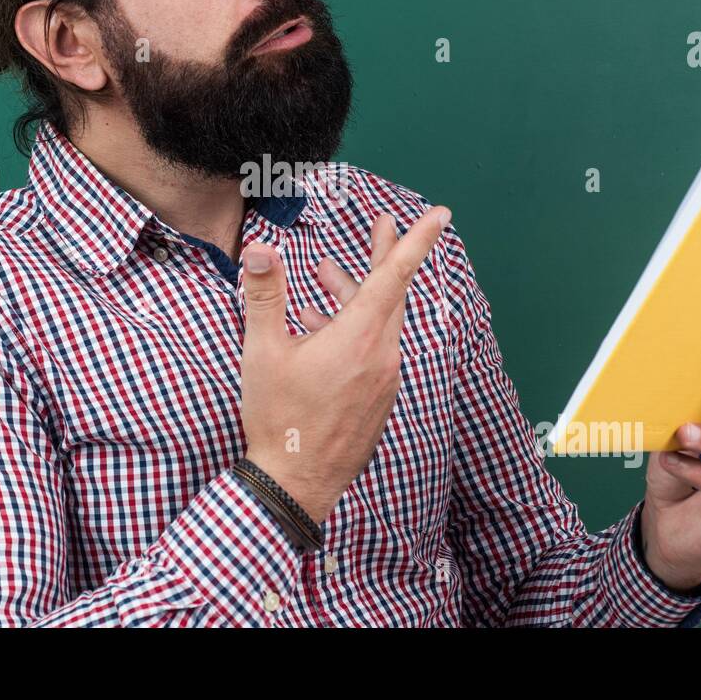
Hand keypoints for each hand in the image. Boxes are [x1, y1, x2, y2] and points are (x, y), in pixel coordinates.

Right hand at [238, 206, 450, 522]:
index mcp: (359, 338)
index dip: (416, 240)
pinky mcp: (378, 400)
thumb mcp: (262, 352)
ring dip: (354, 296)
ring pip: (377, 323)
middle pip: (389, 293)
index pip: (395, 275)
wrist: (296, 485)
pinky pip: (373, 351)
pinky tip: (318, 327)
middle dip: (383, 256)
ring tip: (325, 276)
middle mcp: (381, 356)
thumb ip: (265, 296)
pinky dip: (352, 329)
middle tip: (383, 223)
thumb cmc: (278, 419)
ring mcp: (383, 380)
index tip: (441, 214)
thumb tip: (260, 249)